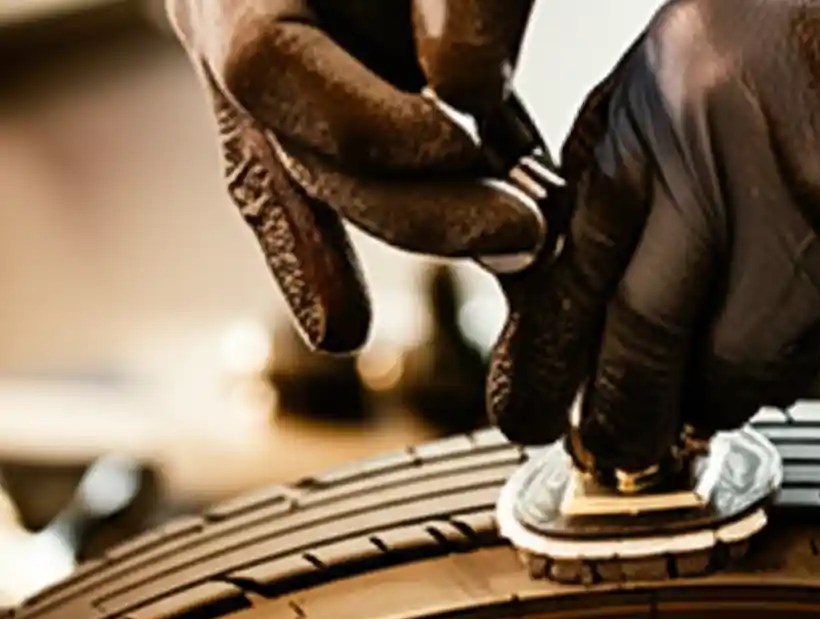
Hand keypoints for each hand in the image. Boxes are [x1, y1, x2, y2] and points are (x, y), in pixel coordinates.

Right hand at [168, 0, 541, 350]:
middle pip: (305, 153)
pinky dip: (323, 248)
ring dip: (393, 237)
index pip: (273, 74)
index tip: (473, 144)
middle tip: (525, 235)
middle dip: (418, 208)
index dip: (377, 127)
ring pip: (311, 178)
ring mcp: (262, 73)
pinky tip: (336, 323)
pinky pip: (306, 177)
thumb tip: (469, 93)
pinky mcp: (310, 98)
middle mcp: (231, 29)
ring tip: (460, 288)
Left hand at [488, 0, 819, 470]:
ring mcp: (794, 224)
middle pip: (635, 326)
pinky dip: (781, 374)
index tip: (531, 382)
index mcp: (667, 88)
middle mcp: (715, 155)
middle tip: (596, 447)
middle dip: (610, 408)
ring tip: (684, 419)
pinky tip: (781, 356)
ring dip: (699, 405)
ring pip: (718, 368)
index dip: (549, 331)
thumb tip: (607, 240)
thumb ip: (662, 133)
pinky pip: (800, 363)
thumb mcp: (725, 41)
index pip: (575, 240)